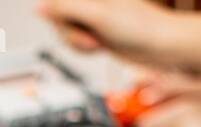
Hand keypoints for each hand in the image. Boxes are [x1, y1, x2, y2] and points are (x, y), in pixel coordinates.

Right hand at [37, 0, 200, 76]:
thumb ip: (66, 8)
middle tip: (89, 37)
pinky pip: (73, 39)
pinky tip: (97, 47)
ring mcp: (91, 13)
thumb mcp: (98, 15)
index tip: (72, 24)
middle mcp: (90, 0)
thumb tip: (39, 8)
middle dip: (69, 31)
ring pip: (63, 29)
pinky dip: (82, 48)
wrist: (161, 45)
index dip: (59, 14)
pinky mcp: (94, 28)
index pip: (57, 2)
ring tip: (96, 43)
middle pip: (57, 15)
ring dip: (76, 42)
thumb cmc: (139, 27)